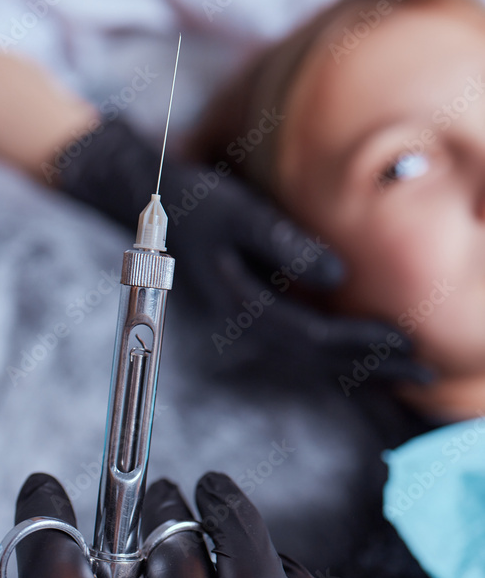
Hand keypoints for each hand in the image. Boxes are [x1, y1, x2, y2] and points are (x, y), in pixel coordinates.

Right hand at [58, 118, 427, 384]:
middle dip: (369, 367)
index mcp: (239, 304)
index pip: (309, 334)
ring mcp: (247, 325)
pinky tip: (361, 358)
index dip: (357, 342)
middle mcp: (243, 324)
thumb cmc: (198, 204)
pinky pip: (300, 346)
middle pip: (314, 358)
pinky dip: (335, 356)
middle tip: (422, 374)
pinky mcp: (254, 315)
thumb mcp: (238, 212)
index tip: (404, 342)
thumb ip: (285, 243)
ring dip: (356, 368)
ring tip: (404, 373)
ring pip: (308, 359)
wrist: (155, 210)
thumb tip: (338, 275)